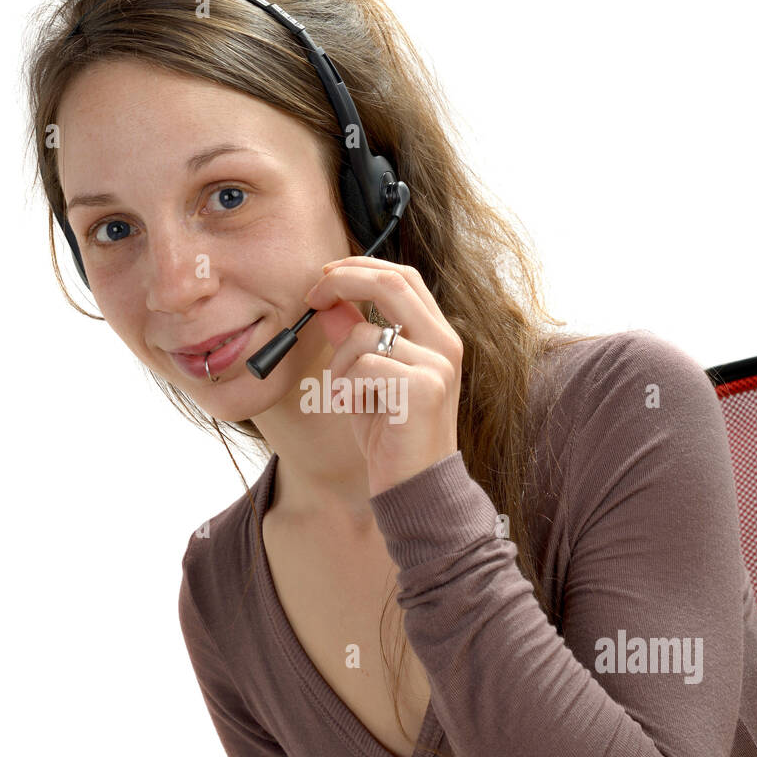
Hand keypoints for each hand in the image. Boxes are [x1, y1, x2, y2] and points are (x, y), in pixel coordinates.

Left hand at [303, 256, 462, 495]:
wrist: (415, 488)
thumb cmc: (391, 437)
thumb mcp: (366, 381)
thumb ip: (354, 340)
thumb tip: (330, 303)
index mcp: (436, 336)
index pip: (402, 277)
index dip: (359, 268)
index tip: (324, 278)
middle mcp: (445, 344)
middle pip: (392, 283)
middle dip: (343, 280)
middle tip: (312, 298)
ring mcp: (438, 365)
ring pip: (365, 334)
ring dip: (338, 364)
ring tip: (347, 396)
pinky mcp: (424, 388)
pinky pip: (364, 366)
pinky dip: (347, 387)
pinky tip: (358, 410)